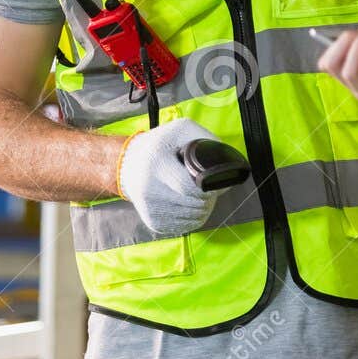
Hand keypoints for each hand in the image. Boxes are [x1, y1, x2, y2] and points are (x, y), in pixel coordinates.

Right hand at [116, 118, 230, 236]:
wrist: (128, 164)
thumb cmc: (160, 144)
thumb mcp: (181, 130)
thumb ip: (207, 139)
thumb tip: (229, 163)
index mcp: (156, 162)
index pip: (189, 187)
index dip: (207, 189)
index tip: (213, 185)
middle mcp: (149, 188)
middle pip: (192, 205)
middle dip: (207, 200)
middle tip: (211, 192)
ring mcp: (149, 208)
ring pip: (189, 219)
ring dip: (203, 211)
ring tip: (203, 199)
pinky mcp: (152, 222)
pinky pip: (182, 228)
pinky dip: (192, 220)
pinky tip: (192, 208)